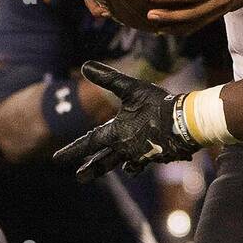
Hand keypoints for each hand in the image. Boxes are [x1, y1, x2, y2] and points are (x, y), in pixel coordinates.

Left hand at [51, 62, 197, 180]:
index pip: (88, 142)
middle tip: (79, 177)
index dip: (72, 150)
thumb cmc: (157, 104)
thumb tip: (84, 65)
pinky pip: (144, 161)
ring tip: (119, 169)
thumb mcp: (131, 88)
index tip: (56, 159)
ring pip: (126, 164)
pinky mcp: (156, 156)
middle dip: (92, 169)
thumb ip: (108, 78)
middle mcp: (126, 149)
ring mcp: (142, 155)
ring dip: (118, 166)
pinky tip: (144, 158)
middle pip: (104, 162)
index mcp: (116, 134)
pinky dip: (141, 160)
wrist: (186, 123)